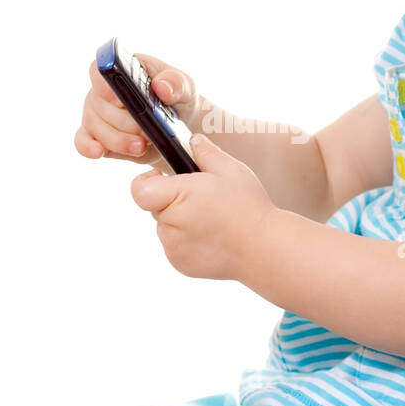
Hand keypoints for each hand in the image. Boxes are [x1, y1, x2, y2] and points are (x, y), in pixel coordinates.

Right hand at [74, 53, 199, 166]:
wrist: (178, 129)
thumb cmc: (177, 100)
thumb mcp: (184, 87)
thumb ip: (176, 83)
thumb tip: (161, 87)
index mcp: (121, 69)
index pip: (100, 69)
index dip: (106, 83)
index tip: (118, 98)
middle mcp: (102, 90)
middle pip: (100, 104)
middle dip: (124, 121)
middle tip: (146, 132)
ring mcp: (96, 113)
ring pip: (96, 126)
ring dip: (119, 139)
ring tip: (142, 146)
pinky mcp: (95, 136)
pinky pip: (83, 141)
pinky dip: (89, 147)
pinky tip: (99, 152)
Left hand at [129, 134, 275, 279]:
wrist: (264, 250)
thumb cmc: (249, 208)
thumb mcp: (230, 169)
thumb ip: (205, 151)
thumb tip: (192, 140)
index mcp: (177, 197)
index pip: (140, 190)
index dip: (147, 181)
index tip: (162, 178)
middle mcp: (170, 226)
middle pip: (156, 206)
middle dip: (172, 200)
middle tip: (203, 199)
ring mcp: (173, 248)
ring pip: (166, 227)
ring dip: (180, 222)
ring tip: (212, 220)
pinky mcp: (180, 265)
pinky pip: (175, 247)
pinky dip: (187, 241)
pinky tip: (212, 237)